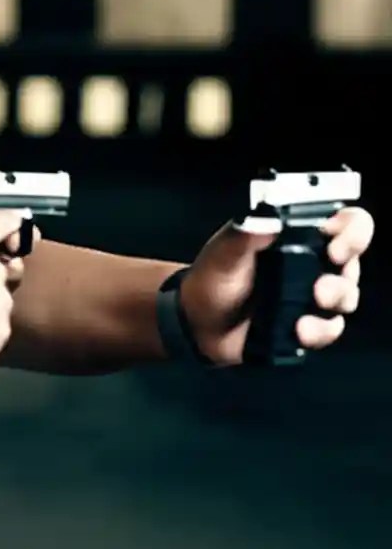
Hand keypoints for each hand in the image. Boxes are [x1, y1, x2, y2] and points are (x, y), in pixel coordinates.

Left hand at [178, 207, 373, 364]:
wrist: (197, 322)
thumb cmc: (212, 277)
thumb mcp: (224, 252)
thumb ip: (244, 233)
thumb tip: (269, 218)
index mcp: (298, 236)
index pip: (344, 223)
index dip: (350, 228)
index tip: (334, 237)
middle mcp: (313, 264)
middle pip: (351, 261)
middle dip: (345, 268)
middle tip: (326, 274)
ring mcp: (312, 297)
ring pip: (346, 296)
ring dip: (336, 297)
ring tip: (314, 300)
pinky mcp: (308, 326)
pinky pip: (330, 328)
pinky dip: (320, 330)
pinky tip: (300, 329)